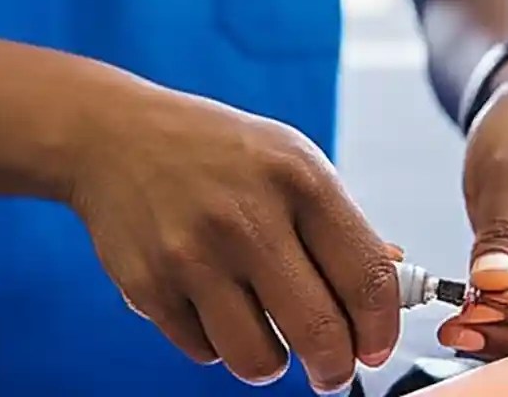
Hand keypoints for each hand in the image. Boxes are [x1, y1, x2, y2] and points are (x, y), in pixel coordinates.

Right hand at [67, 81, 399, 393]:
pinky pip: (204, 352)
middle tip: (331, 370)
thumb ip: (341, 224)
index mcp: (299, 178)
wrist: (113, 137)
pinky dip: (216, 342)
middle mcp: (248, 217)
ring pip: (258, 360)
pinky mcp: (149, 287)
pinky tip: (209, 300)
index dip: (381, 329)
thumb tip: (394, 282)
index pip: (367, 278)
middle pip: (319, 333)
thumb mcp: (289, 160)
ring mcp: (193, 255)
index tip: (376, 347)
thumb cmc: (216, 151)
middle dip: (335, 368)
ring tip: (265, 330)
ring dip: (272, 361)